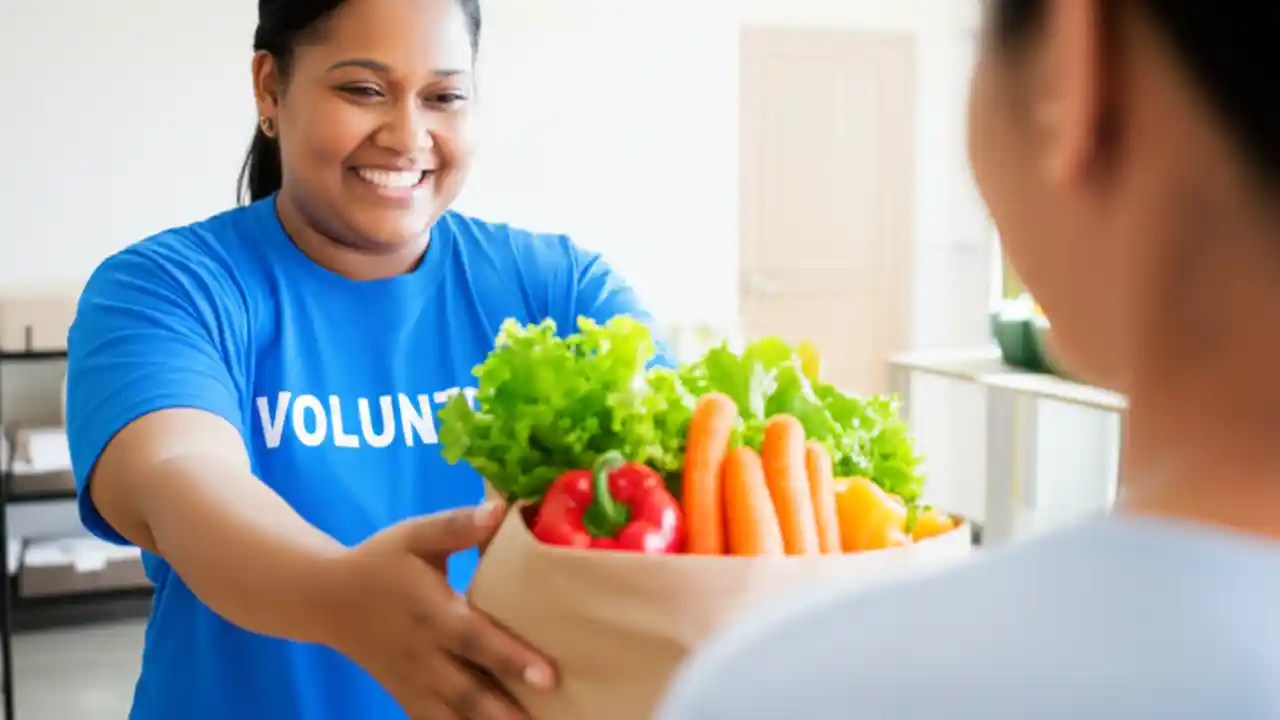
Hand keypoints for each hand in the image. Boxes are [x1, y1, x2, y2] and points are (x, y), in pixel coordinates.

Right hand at [320, 501, 557, 718]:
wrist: (326, 599)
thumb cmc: (381, 561)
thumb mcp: (414, 535)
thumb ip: (456, 526)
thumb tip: (500, 508)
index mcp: (431, 613)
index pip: (474, 640)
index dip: (511, 659)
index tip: (548, 677)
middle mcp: (423, 655)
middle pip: (468, 692)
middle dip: (507, 710)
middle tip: (549, 716)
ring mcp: (414, 682)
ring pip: (453, 717)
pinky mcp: (407, 697)